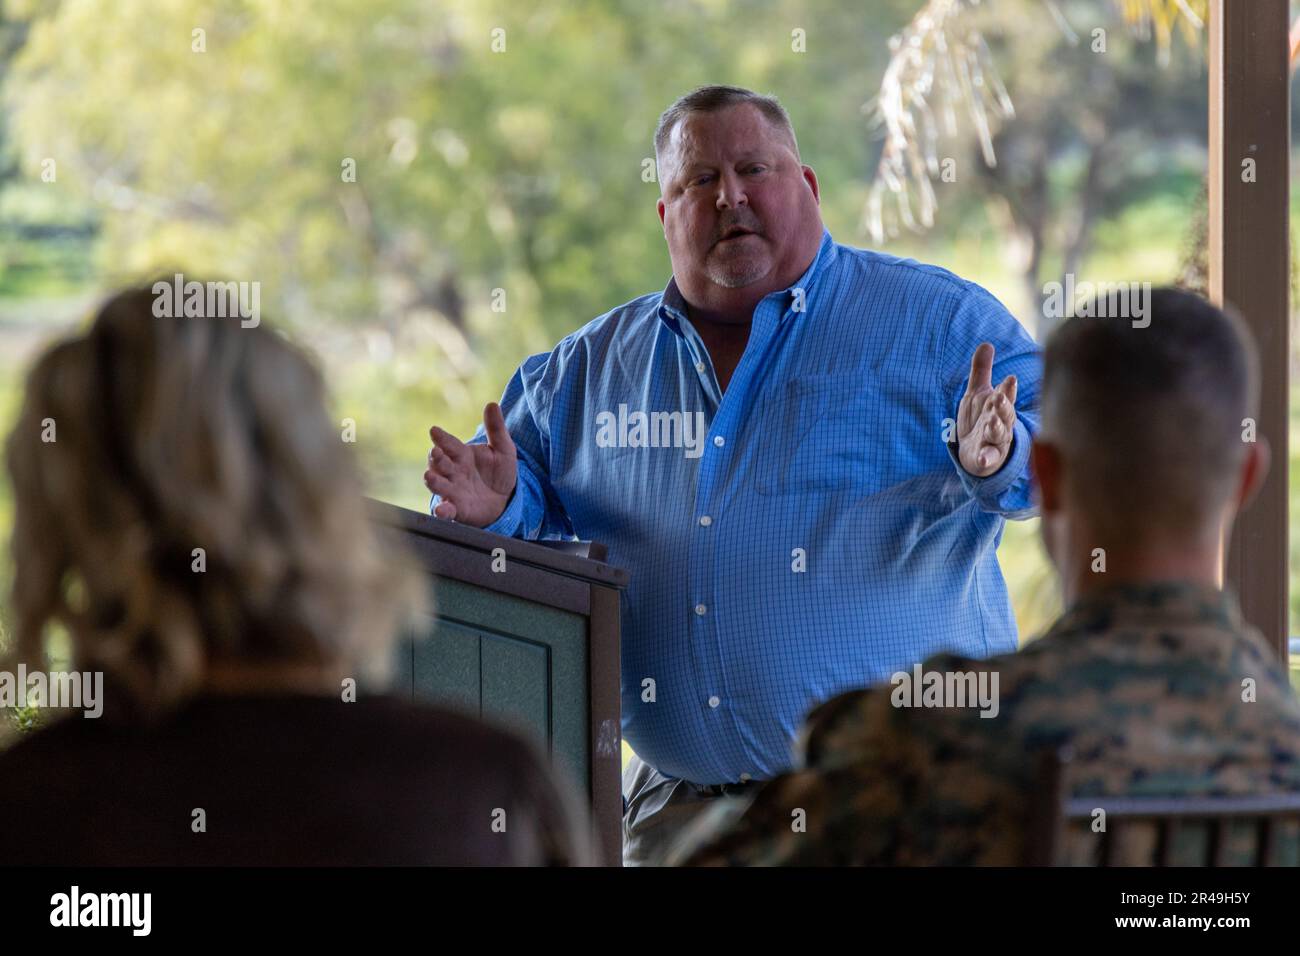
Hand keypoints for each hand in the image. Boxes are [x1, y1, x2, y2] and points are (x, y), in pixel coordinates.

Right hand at [424, 402, 516, 525]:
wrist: (506, 499)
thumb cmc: (499, 472)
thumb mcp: (503, 449)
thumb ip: (496, 429)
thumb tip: (493, 404)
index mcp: (461, 454)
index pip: (449, 444)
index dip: (441, 438)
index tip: (434, 430)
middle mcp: (453, 472)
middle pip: (439, 463)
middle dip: (435, 458)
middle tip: (435, 452)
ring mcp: (453, 490)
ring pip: (438, 484)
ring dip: (433, 481)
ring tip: (429, 476)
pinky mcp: (457, 510)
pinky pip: (446, 510)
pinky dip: (442, 511)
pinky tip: (442, 511)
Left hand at [957, 343, 1016, 477]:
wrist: (975, 451)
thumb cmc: (980, 418)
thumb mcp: (978, 394)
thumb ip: (981, 371)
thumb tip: (986, 343)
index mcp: (999, 406)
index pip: (1005, 395)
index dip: (1008, 388)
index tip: (1010, 378)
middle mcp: (1001, 422)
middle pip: (1006, 414)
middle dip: (1003, 406)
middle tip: (998, 398)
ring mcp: (995, 441)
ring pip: (999, 434)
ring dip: (996, 428)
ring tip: (990, 423)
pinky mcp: (987, 457)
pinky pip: (988, 458)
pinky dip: (986, 459)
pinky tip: (982, 460)